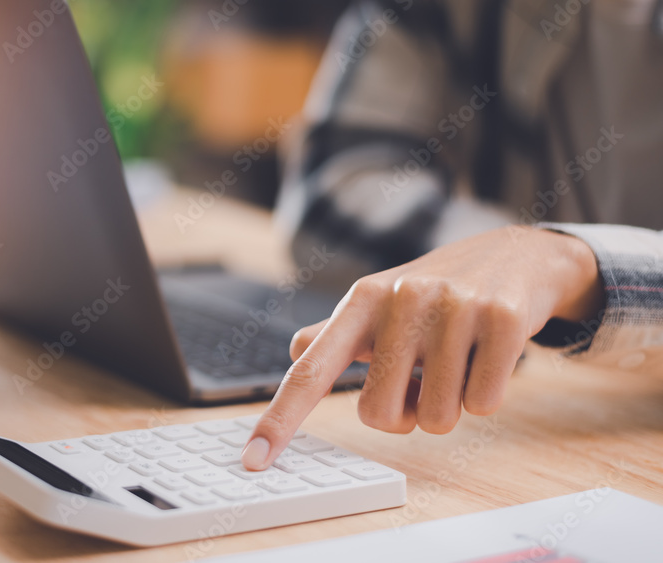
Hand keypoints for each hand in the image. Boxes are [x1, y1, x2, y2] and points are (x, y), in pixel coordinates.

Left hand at [241, 226, 603, 469]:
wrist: (517, 255)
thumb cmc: (435, 292)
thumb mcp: (381, 303)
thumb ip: (337, 334)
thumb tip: (297, 352)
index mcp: (361, 300)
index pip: (310, 370)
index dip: (280, 419)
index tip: (254, 459)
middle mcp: (400, 298)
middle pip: (379, 414)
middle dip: (403, 415)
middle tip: (420, 382)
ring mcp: (453, 306)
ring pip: (436, 417)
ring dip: (448, 406)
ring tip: (457, 363)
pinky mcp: (502, 319)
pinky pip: (483, 406)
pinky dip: (485, 397)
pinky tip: (487, 358)